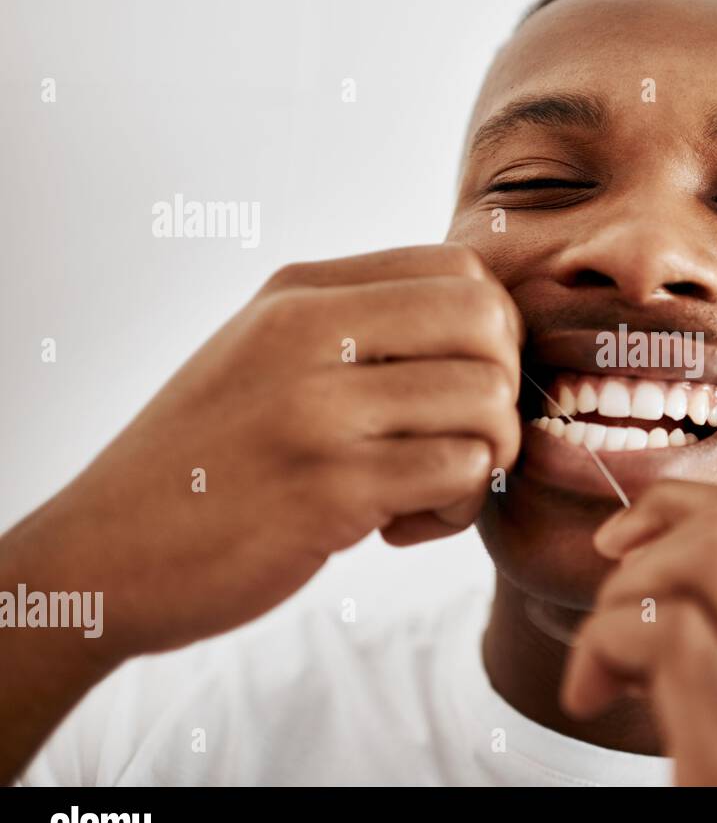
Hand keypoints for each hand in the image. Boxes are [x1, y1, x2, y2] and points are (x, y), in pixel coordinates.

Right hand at [10, 244, 522, 657]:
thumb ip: (357, 327)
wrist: (106, 551)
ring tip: (426, 492)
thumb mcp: (266, 355)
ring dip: (484, 463)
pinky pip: (460, 473)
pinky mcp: (328, 490)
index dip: (494, 334)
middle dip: (504, 391)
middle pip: (490, 325)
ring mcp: (317, 410)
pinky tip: (400, 528)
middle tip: (461, 441)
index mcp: (300, 293)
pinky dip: (453, 510)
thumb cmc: (210, 457)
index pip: (462, 271)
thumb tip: (488, 328)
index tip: (459, 387)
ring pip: (487, 404)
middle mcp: (308, 334)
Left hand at [560, 481, 716, 785]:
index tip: (631, 542)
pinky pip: (665, 641)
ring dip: (621, 594)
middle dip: (646, 538)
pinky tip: (593, 694)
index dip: (683, 505)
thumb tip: (691, 560)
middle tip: (611, 595)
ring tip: (605, 655)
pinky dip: (603, 646)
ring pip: (705, 563)